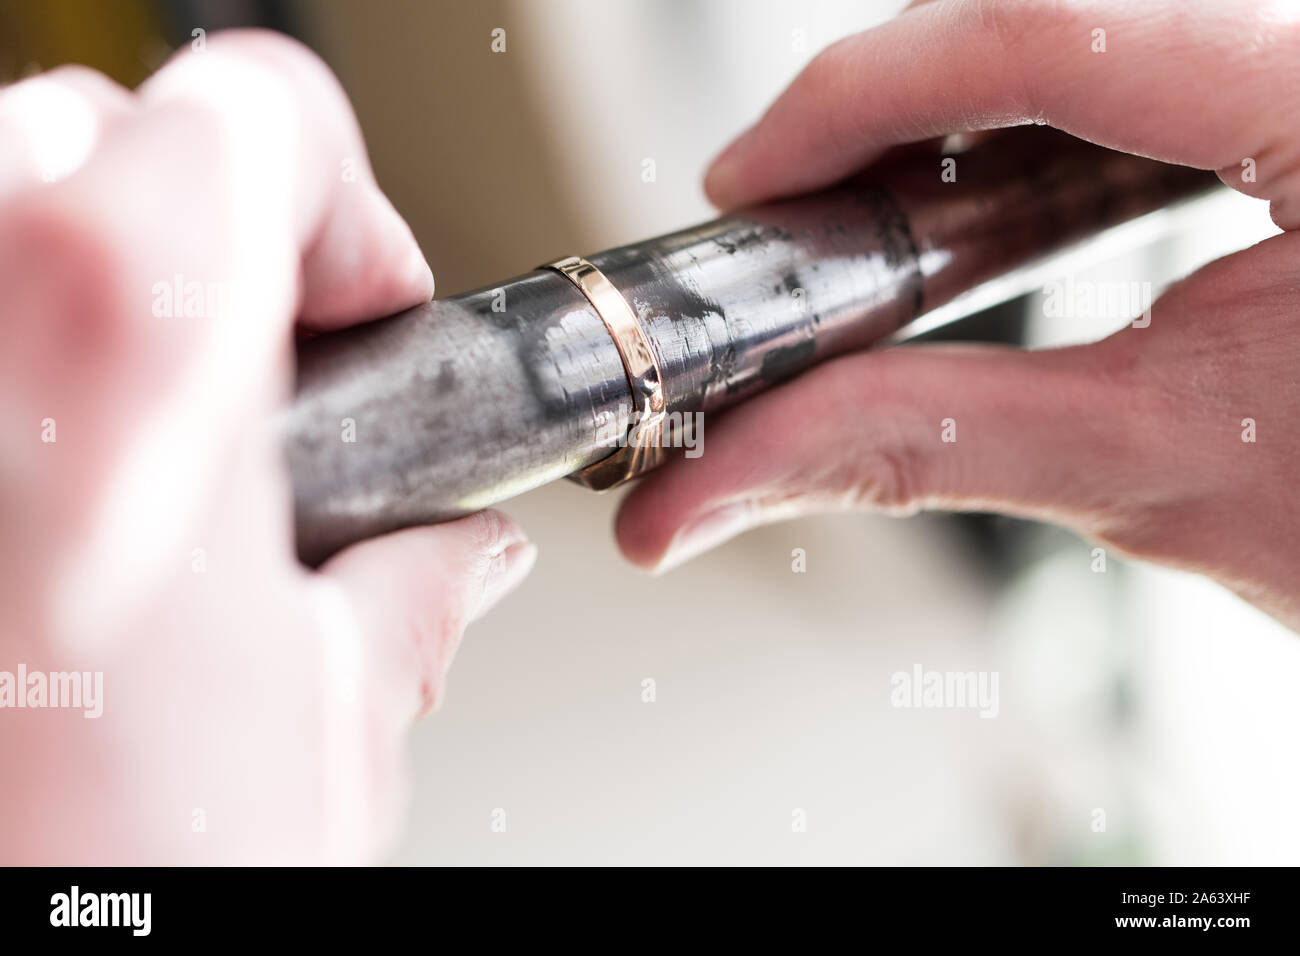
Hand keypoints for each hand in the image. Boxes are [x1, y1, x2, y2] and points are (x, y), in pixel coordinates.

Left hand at [0, 31, 533, 862]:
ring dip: (95, 276)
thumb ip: (410, 602)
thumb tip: (457, 558)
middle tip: (268, 362)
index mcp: (130, 344)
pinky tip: (61, 485)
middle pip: (103, 133)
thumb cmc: (99, 875)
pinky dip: (20, 367)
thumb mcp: (318, 734)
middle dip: (213, 223)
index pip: (252, 110)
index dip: (339, 198)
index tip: (363, 305)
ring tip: (159, 432)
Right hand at [616, 0, 1299, 628]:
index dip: (860, 94)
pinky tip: (996, 195)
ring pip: (1104, 26)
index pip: (1048, 24)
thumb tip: (742, 470)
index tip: (753, 177)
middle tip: (797, 210)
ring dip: (965, 110)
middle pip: (1061, 2)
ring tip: (876, 213)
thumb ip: (931, 444)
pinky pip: (1157, 67)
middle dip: (896, 102)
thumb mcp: (1167, 475)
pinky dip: (1047, 122)